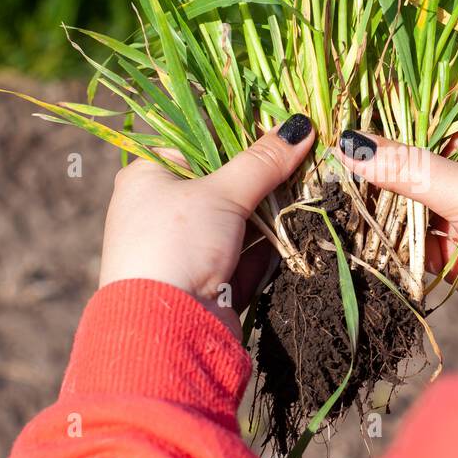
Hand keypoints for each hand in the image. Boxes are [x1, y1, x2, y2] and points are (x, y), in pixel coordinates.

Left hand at [98, 115, 314, 336]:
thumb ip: (263, 161)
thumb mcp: (222, 193)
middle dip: (263, 180)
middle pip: (223, 183)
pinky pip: (244, 256)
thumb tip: (299, 126)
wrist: (166, 331)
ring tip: (307, 195)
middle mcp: (162, 211)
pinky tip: (297, 235)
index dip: (240, 135)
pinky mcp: (207, 282)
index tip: (281, 131)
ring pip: (238, 222)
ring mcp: (186, 249)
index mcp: (149, 177)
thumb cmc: (177, 244)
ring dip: (270, 216)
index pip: (198, 142)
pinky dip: (267, 249)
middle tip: (303, 162)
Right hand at [335, 126, 457, 326]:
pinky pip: (409, 241)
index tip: (335, 127)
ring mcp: (457, 209)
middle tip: (326, 173)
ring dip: (376, 210)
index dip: (379, 123)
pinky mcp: (451, 249)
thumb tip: (349, 144)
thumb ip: (408, 169)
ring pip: (402, 203)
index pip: (419, 117)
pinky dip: (389, 243)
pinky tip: (361, 240)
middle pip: (404, 162)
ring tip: (337, 207)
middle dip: (370, 172)